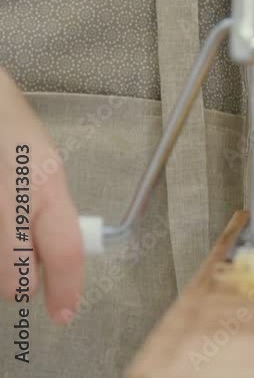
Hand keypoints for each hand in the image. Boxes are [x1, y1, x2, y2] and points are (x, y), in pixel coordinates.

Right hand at [0, 68, 82, 322]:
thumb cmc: (5, 124)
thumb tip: (51, 250)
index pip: (65, 251)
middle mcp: (10, 199)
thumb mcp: (44, 162)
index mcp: (45, 184)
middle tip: (22, 269)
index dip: (66, 288)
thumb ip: (49, 207)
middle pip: (15, 276)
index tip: (65, 311)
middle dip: (19, 280)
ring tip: (6, 218)